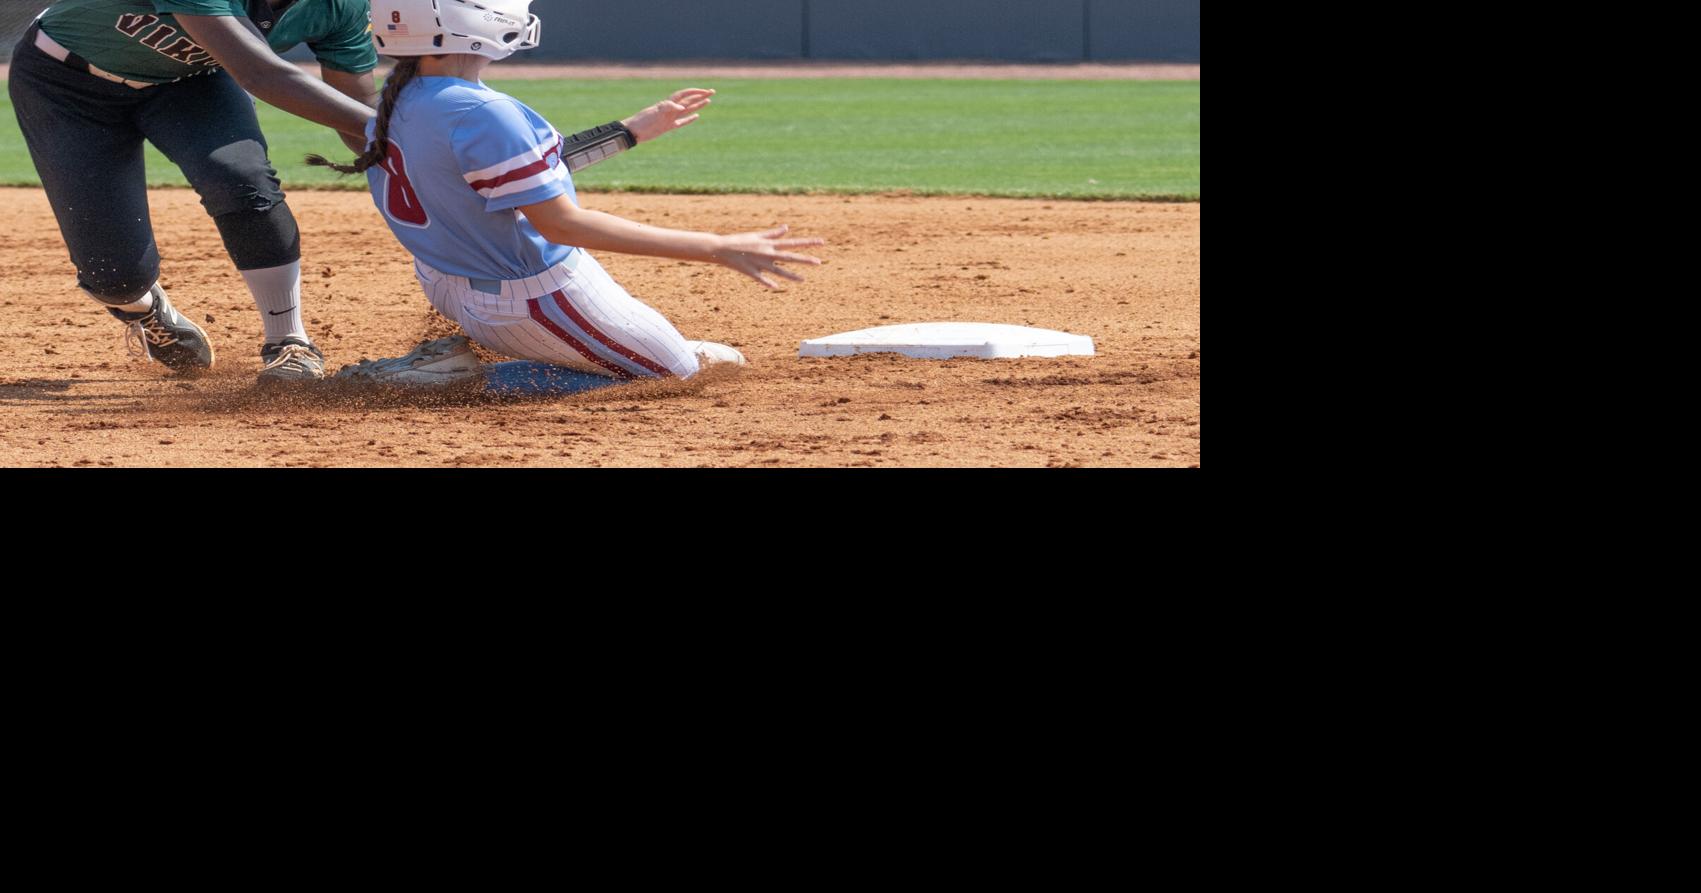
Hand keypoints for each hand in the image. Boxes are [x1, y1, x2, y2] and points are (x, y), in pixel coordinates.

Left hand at [622, 88, 714, 143]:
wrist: (632, 132)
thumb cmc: (641, 121)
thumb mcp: (654, 113)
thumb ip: (667, 108)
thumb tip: (682, 107)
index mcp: (668, 103)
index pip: (685, 95)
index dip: (695, 92)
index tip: (705, 91)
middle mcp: (670, 109)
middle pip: (689, 100)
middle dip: (700, 96)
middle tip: (712, 91)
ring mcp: (670, 118)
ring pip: (688, 110)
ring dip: (698, 105)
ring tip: (708, 101)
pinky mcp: (668, 127)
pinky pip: (682, 122)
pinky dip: (690, 119)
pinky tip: (696, 116)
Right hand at [711, 226, 825, 289]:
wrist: (721, 248)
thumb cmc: (740, 241)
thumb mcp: (758, 235)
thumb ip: (773, 234)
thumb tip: (787, 228)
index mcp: (770, 244)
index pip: (793, 243)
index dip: (807, 243)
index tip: (821, 242)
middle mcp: (767, 253)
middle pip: (789, 257)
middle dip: (804, 259)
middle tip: (819, 262)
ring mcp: (760, 264)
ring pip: (778, 270)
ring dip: (791, 275)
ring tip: (803, 280)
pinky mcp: (751, 272)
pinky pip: (761, 279)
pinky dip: (768, 282)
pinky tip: (776, 287)